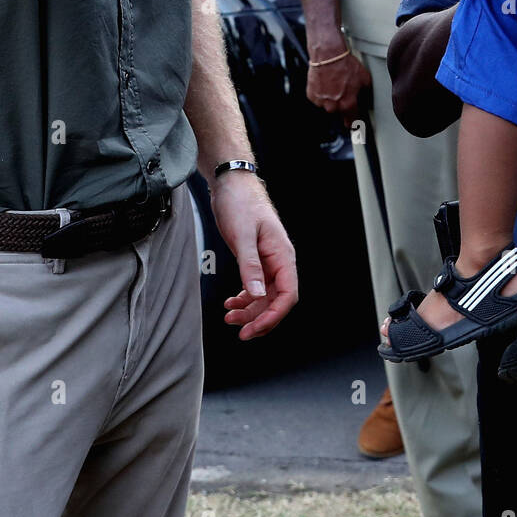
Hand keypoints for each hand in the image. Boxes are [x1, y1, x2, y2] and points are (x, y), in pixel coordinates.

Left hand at [210, 173, 298, 340]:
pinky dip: (244, 299)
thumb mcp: (243, 236)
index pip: (288, 295)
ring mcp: (267, 261)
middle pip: (276, 301)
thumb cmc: (240, 204)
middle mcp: (279, 261)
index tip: (254, 329)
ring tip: (228, 317)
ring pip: (264, 296)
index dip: (273, 316)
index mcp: (282, 255)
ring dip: (249, 311)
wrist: (232, 184)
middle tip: (239, 332)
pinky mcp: (255, 260)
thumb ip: (249, 266)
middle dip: (259, 318)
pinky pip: (255, 287)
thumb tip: (256, 297)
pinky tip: (230, 303)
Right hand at [304, 47, 370, 118]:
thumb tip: (367, 97)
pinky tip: (326, 83)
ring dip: (331, 99)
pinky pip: (318, 99)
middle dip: (342, 105)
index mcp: (347, 104)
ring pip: (328, 105)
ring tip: (334, 84)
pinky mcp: (311, 95)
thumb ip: (365, 93)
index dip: (354, 122)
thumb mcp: (365, 79)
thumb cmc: (345, 65)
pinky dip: (322, 93)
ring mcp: (321, 102)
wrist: (328, 55)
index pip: (351, 123)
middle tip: (344, 91)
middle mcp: (333, 106)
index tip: (355, 122)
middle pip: (339, 113)